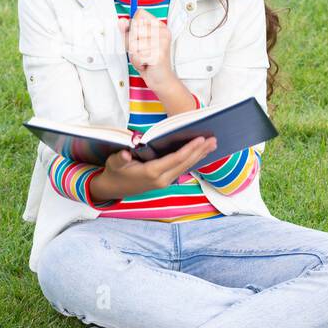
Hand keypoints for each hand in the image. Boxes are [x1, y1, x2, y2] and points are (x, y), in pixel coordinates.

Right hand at [91, 135, 217, 201]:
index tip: (201, 139)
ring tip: (212, 145)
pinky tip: (200, 153)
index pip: (175, 159)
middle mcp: (161, 179)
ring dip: (199, 156)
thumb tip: (125, 154)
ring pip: (186, 167)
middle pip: (185, 163)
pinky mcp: (165, 181)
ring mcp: (164, 182)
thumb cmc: (115, 172)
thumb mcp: (114, 163)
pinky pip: (182, 169)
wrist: (113, 188)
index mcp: (151, 173)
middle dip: (200, 151)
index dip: (189, 149)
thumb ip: (120, 159)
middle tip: (214, 140)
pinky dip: (192, 160)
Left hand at [117, 10, 174, 89]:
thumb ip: (128, 31)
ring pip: (133, 44)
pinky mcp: (159, 55)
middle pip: (134, 29)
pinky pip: (136, 56)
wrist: (161, 79)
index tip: (139, 36)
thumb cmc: (149, 60)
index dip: (133, 26)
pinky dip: (137, 63)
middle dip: (131, 43)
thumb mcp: (136, 43)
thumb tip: (121, 21)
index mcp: (159, 26)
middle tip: (142, 51)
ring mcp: (162, 43)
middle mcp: (163, 32)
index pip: (139, 14)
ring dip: (134, 55)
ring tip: (144, 58)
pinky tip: (146, 64)